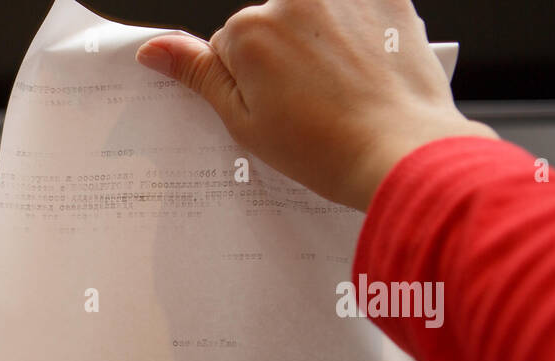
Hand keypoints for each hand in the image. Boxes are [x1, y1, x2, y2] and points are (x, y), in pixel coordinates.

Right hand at [136, 0, 497, 209]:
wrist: (400, 152)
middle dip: (283, 58)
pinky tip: (367, 72)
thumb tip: (154, 49)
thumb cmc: (323, 148)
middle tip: (309, 106)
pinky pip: (358, 8)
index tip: (272, 109)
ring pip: (314, 15)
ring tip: (341, 92)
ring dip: (321, 44)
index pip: (230, 46)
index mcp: (250, 29)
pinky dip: (361, 34)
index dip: (247, 84)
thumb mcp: (244, 122)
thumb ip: (200, 76)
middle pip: (272, 24)